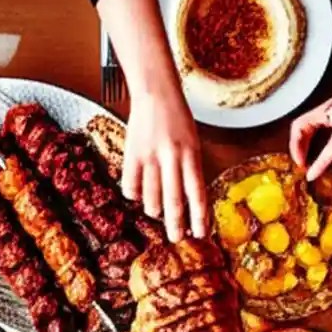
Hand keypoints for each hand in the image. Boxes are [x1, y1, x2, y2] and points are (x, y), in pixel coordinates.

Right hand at [122, 89, 207, 241]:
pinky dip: (134, 195)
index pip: (197, 193)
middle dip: (176, 225)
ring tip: (157, 212)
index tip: (201, 234)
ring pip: (150, 197)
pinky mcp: (132, 154)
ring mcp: (150, 156)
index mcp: (192, 154)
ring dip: (155, 210)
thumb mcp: (193, 143)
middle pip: (174, 201)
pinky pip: (131, 186)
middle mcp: (172, 157)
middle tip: (176, 238)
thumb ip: (191, 170)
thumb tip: (189, 203)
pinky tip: (139, 194)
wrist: (156, 93)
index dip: (199, 217)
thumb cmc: (178, 119)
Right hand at [290, 57, 331, 180]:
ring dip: (303, 138)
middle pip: (301, 126)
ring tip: (309, 154)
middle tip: (302, 163)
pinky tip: (325, 141)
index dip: (317, 165)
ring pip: (307, 120)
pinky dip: (314, 130)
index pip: (327, 148)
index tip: (309, 176)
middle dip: (296, 146)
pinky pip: (319, 116)